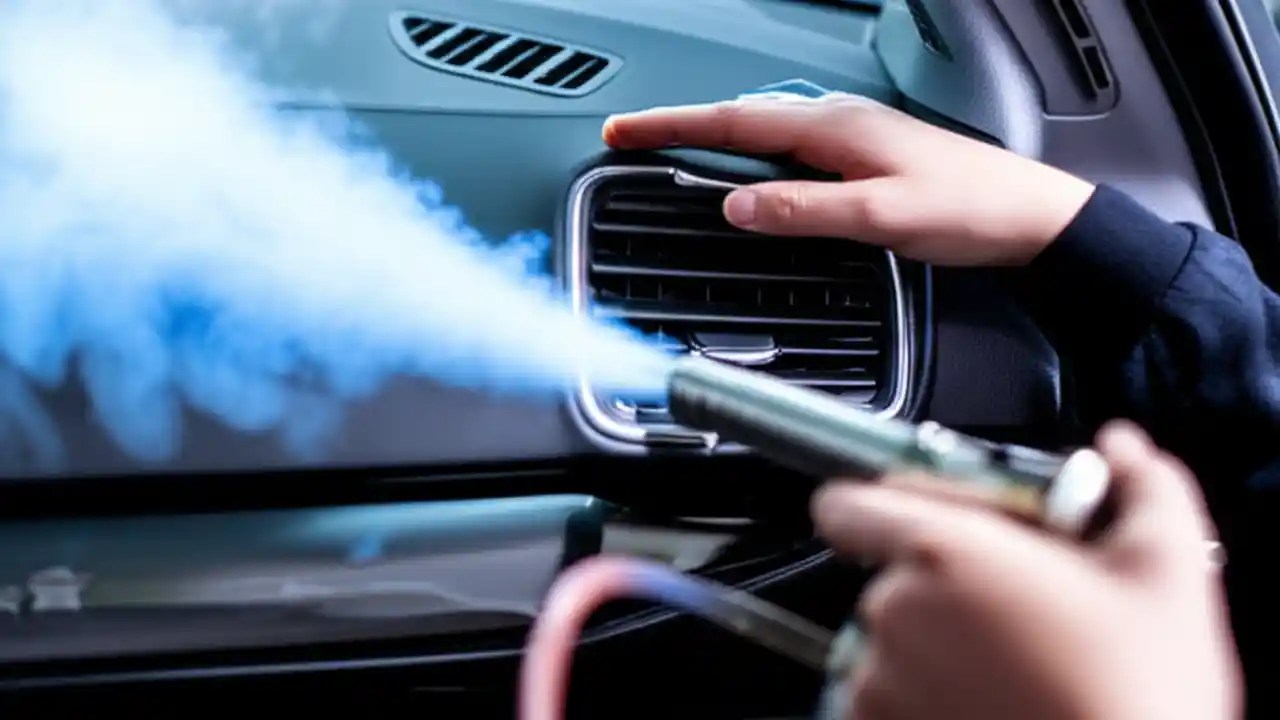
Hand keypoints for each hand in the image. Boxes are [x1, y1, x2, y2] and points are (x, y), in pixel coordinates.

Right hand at [603, 94, 1094, 265]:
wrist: (1033, 217)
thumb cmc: (971, 212)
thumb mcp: (880, 219)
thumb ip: (803, 210)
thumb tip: (737, 205)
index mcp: (835, 127)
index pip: (733, 120)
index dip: (672, 126)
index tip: (624, 132)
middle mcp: (839, 121)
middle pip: (740, 116)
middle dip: (680, 127)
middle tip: (631, 142)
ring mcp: (852, 134)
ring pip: (763, 128)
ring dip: (713, 137)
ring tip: (671, 151)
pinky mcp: (863, 153)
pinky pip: (788, 144)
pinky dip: (750, 151)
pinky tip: (746, 167)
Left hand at [811, 421, 1241, 719]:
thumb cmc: (1139, 700)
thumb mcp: (1168, 574)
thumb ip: (1143, 489)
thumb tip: (1124, 452)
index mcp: (945, 551)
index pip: (849, 502)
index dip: (885, 503)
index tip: (924, 517)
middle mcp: (894, 611)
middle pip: (896, 572)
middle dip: (953, 582)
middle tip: (1023, 605)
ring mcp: (877, 680)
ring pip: (897, 638)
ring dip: (942, 642)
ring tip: (1017, 664)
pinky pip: (889, 694)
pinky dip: (928, 694)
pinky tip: (994, 699)